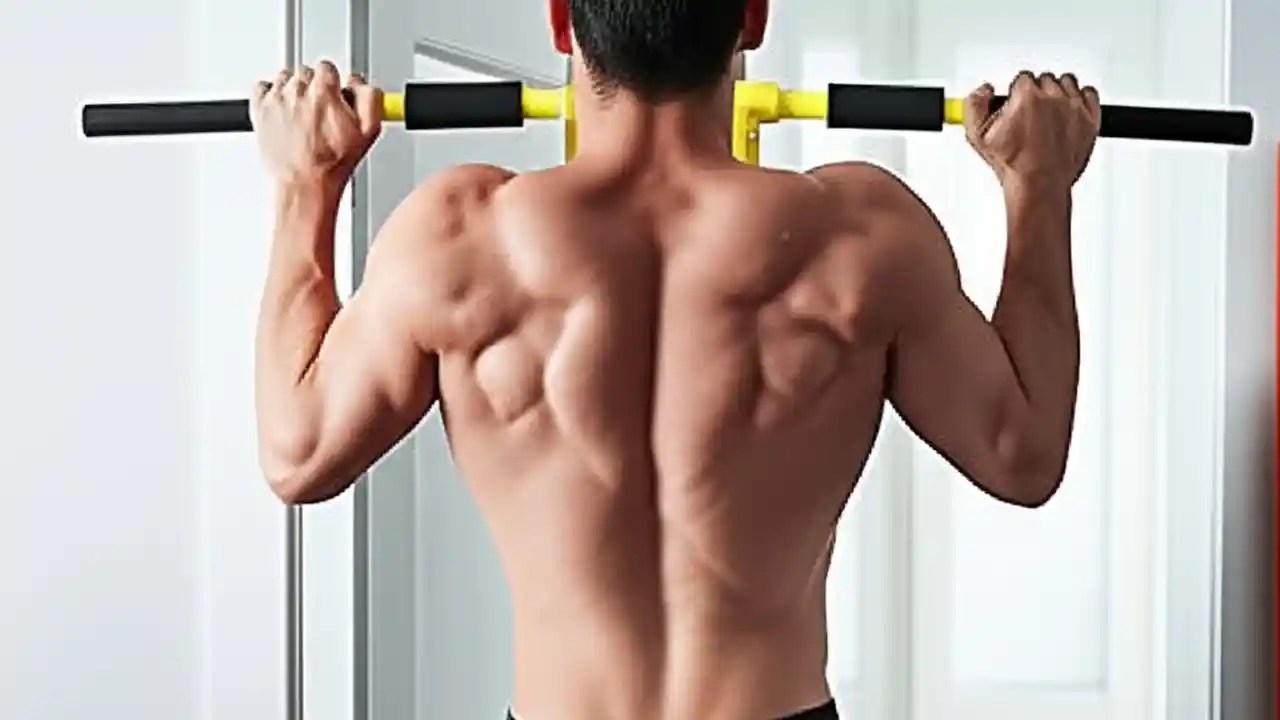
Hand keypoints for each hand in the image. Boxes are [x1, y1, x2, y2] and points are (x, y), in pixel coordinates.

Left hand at [250, 61, 382, 190]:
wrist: (305, 183)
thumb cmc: (332, 163)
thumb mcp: (368, 130)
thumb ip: (369, 98)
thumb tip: (362, 84)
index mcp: (323, 91)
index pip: (327, 68)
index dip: (333, 83)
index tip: (334, 95)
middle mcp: (297, 90)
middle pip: (305, 72)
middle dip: (313, 88)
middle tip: (319, 110)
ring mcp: (276, 99)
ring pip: (284, 79)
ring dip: (293, 91)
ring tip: (301, 113)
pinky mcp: (259, 110)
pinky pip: (261, 88)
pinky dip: (270, 94)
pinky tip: (282, 109)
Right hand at [964, 71, 1101, 191]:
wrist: (1040, 185)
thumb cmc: (1013, 165)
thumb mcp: (978, 137)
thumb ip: (975, 105)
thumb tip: (984, 90)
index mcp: (1027, 96)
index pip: (1023, 78)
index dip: (1017, 93)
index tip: (1016, 105)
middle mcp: (1053, 97)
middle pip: (1045, 79)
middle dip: (1037, 93)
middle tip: (1031, 113)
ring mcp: (1075, 107)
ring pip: (1067, 83)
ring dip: (1058, 93)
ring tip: (1049, 113)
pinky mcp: (1091, 118)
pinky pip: (1090, 94)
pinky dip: (1081, 99)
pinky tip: (1070, 111)